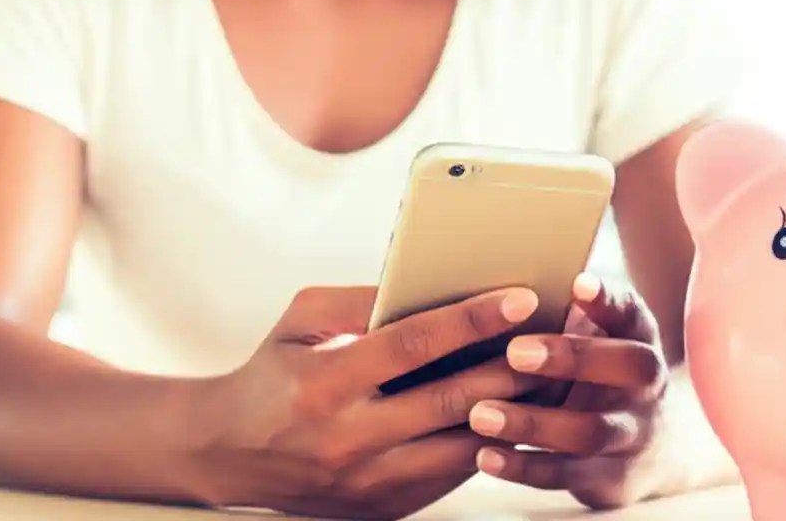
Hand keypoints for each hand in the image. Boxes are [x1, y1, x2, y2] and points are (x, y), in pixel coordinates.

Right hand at [186, 285, 543, 519]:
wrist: (227, 456)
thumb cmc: (270, 375)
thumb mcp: (298, 322)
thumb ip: (358, 301)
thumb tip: (426, 286)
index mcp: (325, 383)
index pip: (414, 345)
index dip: (473, 319)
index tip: (522, 297)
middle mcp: (348, 439)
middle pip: (451, 401)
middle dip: (513, 367)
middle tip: (558, 338)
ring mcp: (368, 483)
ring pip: (462, 447)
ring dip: (514, 411)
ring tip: (550, 377)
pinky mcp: (382, 509)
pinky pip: (450, 476)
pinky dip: (487, 444)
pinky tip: (515, 415)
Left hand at [468, 273, 668, 509]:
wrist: (650, 449)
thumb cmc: (597, 371)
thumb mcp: (594, 336)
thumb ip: (563, 308)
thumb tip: (502, 256)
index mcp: (637, 337)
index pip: (631, 312)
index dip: (607, 299)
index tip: (576, 284)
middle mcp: (646, 385)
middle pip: (627, 367)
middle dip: (572, 357)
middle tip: (514, 351)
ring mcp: (633, 434)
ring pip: (590, 430)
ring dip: (533, 423)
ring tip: (479, 414)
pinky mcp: (611, 478)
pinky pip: (567, 475)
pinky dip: (524, 467)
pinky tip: (485, 456)